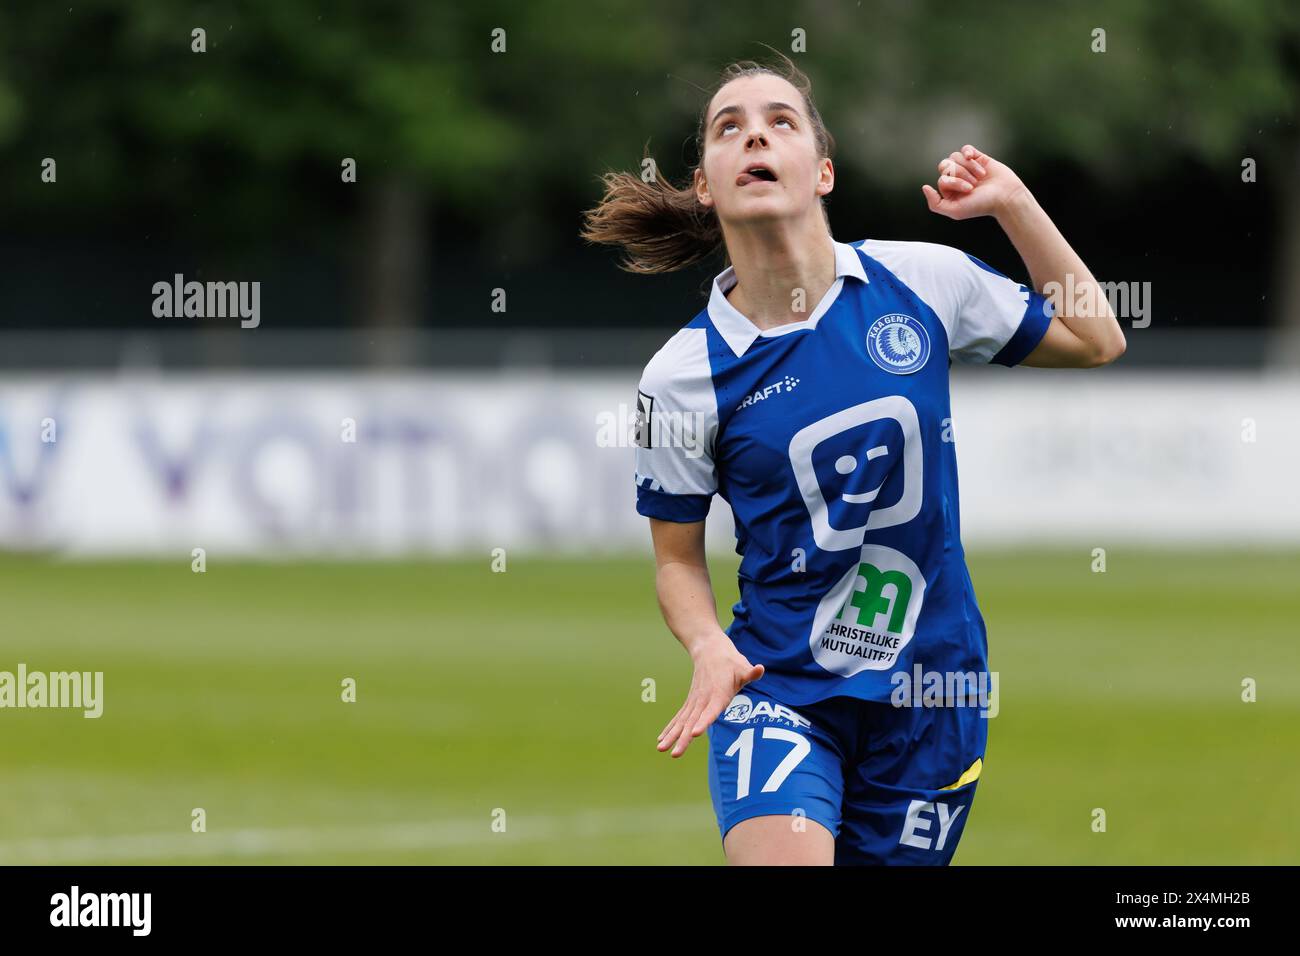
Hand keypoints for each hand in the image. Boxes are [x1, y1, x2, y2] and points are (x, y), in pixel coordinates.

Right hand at [656, 637, 763, 757]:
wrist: (710, 650)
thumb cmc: (731, 663)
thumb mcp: (742, 667)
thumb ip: (750, 673)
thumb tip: (760, 669)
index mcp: (718, 693)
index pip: (710, 711)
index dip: (703, 722)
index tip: (694, 733)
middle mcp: (703, 699)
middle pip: (692, 721)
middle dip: (683, 738)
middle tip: (675, 754)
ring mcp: (695, 701)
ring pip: (682, 721)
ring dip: (672, 736)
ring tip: (661, 749)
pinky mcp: (691, 703)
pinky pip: (679, 718)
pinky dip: (670, 729)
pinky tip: (662, 741)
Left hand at [922, 144, 1029, 220]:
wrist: (1006, 196)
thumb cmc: (982, 205)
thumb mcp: (955, 211)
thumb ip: (935, 204)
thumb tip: (924, 187)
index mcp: (949, 191)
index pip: (942, 179)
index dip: (954, 182)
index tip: (970, 190)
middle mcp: (955, 179)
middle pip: (945, 165)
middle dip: (959, 173)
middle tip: (973, 183)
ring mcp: (966, 167)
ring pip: (955, 156)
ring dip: (968, 167)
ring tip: (980, 177)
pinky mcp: (978, 158)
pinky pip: (965, 149)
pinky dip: (968, 152)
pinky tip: (973, 158)